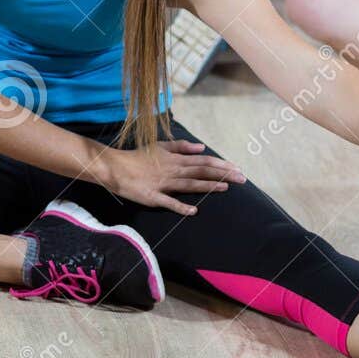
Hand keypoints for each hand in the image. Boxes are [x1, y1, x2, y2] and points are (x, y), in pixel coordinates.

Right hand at [100, 139, 246, 215]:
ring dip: (208, 186)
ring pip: (189, 185)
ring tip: (225, 188)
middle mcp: (173, 170)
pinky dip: (181, 206)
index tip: (236, 168)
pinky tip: (194, 211)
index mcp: (176, 159)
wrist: (117, 167)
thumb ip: (182, 146)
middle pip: (201, 171)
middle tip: (241, 179)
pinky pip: (168, 202)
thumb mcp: (161, 146)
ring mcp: (164, 184)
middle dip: (222, 174)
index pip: (203, 161)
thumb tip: (201, 147)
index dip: (221, 164)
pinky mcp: (153, 197)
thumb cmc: (139, 157)